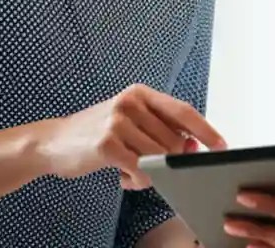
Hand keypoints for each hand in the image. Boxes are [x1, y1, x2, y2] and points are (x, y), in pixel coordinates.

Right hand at [36, 84, 227, 189]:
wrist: (53, 142)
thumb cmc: (96, 133)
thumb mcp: (129, 121)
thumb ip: (160, 129)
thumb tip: (193, 146)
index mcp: (140, 93)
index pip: (183, 111)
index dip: (206, 130)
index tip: (221, 145)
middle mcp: (130, 102)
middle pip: (174, 140)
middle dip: (169, 161)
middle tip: (147, 166)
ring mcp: (117, 122)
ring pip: (159, 158)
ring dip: (151, 173)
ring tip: (131, 171)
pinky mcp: (106, 144)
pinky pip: (141, 170)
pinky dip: (138, 180)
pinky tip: (124, 178)